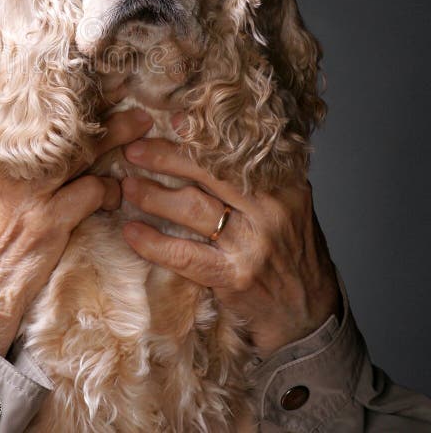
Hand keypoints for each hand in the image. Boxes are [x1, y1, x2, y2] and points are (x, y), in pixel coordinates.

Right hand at [0, 109, 152, 354]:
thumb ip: (10, 150)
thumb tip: (47, 122)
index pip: (37, 109)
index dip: (73, 94)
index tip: (103, 83)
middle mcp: (6, 161)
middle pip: (64, 124)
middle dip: (103, 105)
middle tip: (129, 92)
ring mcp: (27, 190)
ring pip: (84, 150)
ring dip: (119, 136)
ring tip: (141, 123)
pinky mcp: (47, 219)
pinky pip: (93, 190)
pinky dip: (109, 190)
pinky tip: (111, 197)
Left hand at [120, 135, 340, 357]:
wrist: (307, 312)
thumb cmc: (286, 251)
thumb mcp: (285, 205)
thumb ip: (252, 176)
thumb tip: (200, 136)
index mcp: (283, 185)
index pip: (235, 152)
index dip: (199, 136)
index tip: (171, 121)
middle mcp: (270, 210)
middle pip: (208, 173)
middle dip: (166, 157)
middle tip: (134, 150)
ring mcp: (252, 244)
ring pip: (192, 207)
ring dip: (153, 194)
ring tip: (127, 186)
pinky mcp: (234, 277)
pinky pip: (184, 255)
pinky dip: (153, 243)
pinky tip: (132, 232)